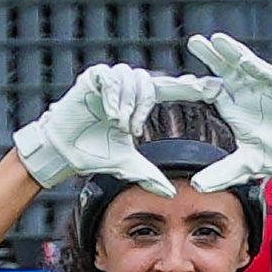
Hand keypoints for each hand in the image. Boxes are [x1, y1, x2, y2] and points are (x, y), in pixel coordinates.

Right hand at [13, 63, 171, 192]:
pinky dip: (113, 98)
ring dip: (127, 104)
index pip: (166, 90)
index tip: (206, 88)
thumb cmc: (94, 154)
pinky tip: (109, 115)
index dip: (184, 87)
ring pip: (131, 79)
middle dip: (144, 106)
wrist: (65, 152)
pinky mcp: (91, 78)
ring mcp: (108, 81)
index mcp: (137, 104)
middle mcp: (125, 88)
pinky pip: (110, 78)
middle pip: (150, 82)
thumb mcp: (127, 166)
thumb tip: (172, 194)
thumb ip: (150, 176)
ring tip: (118, 125)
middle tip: (133, 130)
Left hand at [186, 33, 271, 193]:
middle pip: (220, 68)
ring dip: (231, 52)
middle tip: (194, 42)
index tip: (173, 83)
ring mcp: (260, 86)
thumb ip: (221, 173)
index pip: (203, 90)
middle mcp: (241, 91)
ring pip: (242, 64)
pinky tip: (244, 59)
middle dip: (208, 55)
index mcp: (229, 106)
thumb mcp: (244, 167)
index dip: (188, 86)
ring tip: (217, 40)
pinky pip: (265, 74)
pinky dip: (255, 66)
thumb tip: (196, 186)